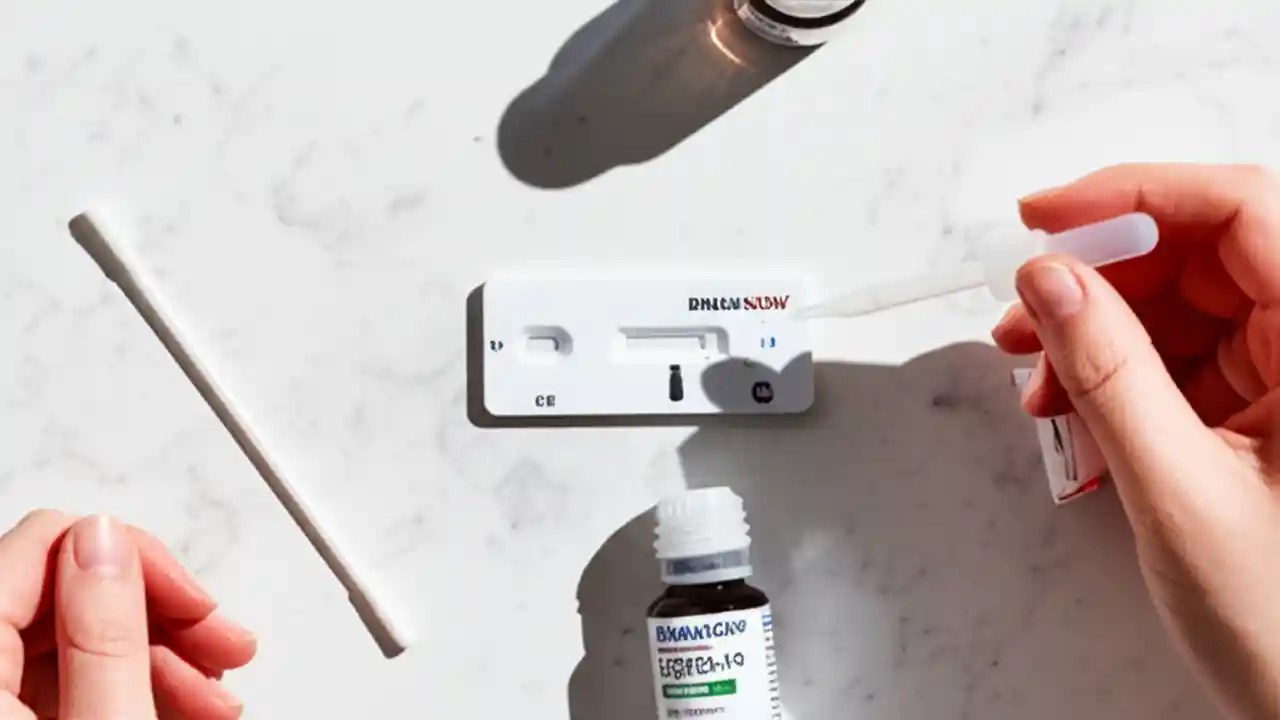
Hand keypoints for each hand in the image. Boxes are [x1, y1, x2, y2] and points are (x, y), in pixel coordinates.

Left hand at [0, 511, 256, 718]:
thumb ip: (104, 636)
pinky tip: (185, 709)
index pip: (43, 544)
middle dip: (160, 616)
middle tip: (221, 646)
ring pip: (75, 641)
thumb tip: (106, 537)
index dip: (135, 559)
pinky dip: (132, 688)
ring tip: (215, 699)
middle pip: (65, 595)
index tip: (198, 603)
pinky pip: (69, 685)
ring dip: (161, 657)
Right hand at [992, 163, 1279, 719]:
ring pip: (1181, 312)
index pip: (1239, 210)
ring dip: (1096, 338)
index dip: (1136, 194)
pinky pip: (1180, 365)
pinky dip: (1117, 384)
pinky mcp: (1262, 417)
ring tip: (1038, 385)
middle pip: (1200, 257)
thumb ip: (1109, 374)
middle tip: (1024, 314)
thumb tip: (1051, 282)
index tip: (1048, 216)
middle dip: (1099, 280)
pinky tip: (1076, 420)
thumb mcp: (1180, 490)